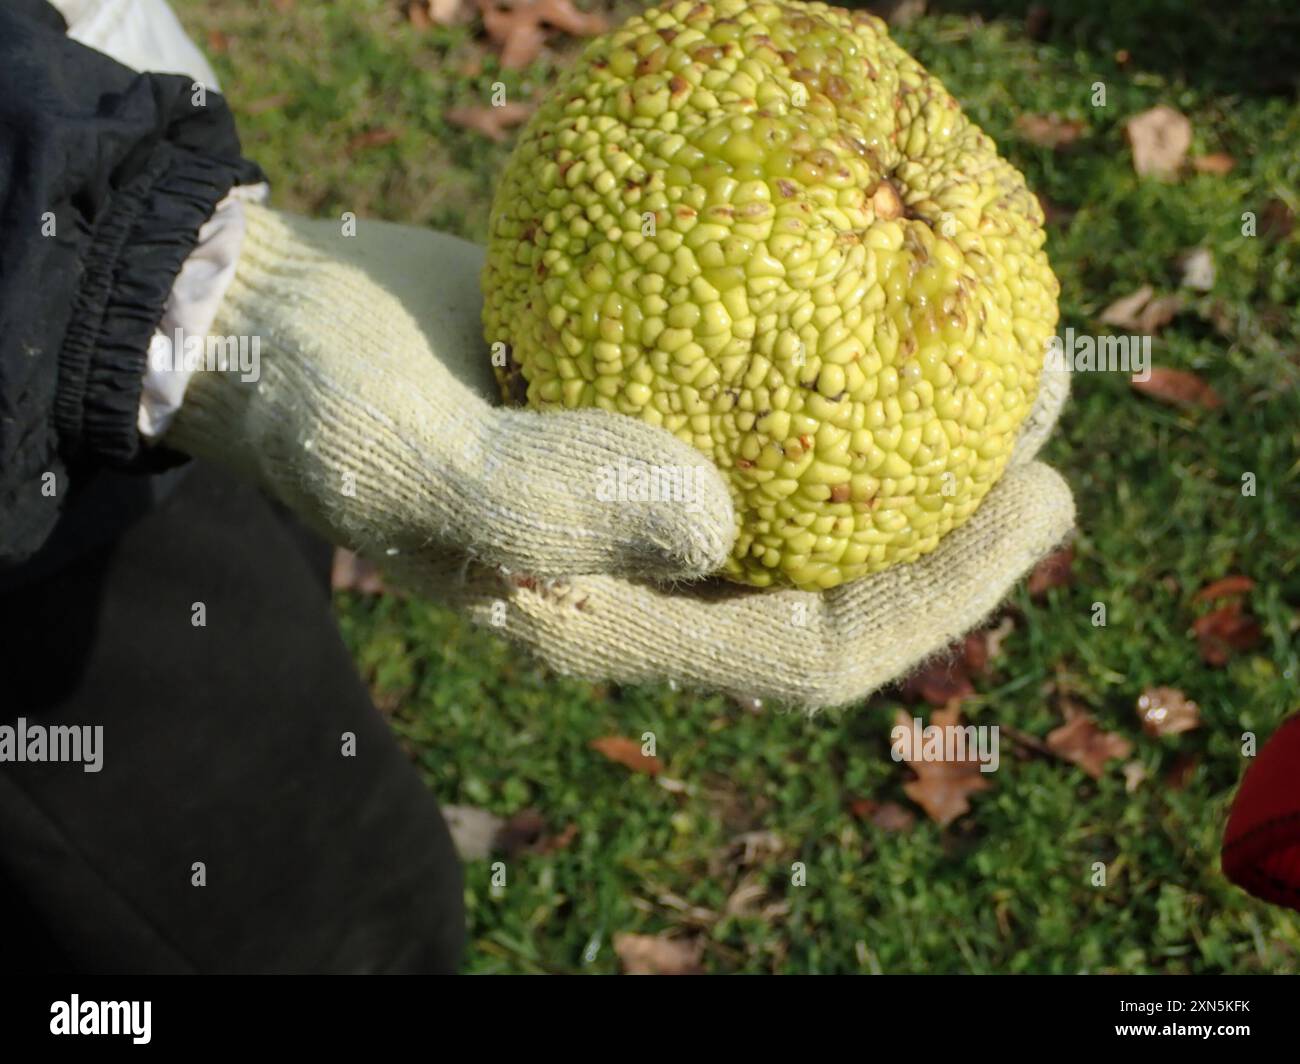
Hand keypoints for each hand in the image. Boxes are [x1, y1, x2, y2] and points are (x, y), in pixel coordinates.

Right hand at [170, 206, 1072, 710]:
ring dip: (918, 433)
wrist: (274, 324)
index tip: (1043, 506)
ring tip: (1005, 346)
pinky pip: (764, 404)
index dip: (937, 599)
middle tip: (1050, 417)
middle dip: (962, 519)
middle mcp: (646, 571)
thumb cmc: (320, 401)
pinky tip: (877, 287)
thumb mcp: (400, 456)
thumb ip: (541, 502)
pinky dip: (834, 364)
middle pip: (840, 574)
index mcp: (608, 620)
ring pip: (815, 488)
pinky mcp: (638, 409)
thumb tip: (713, 516)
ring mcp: (645, 490)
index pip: (806, 650)